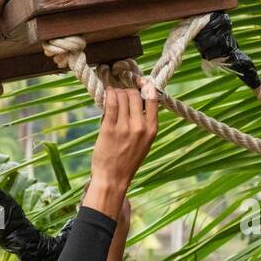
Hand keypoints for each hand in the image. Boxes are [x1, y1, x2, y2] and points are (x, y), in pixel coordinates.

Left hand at [87, 79, 158, 215]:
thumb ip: (144, 123)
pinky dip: (109, 94)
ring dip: (116, 92)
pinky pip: (110, 103)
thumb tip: (138, 99)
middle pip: (134, 94)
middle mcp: (140, 126)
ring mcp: (124, 127)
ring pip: (121, 96)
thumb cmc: (127, 160)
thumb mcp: (144, 142)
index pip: (153, 99)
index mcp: (152, 130)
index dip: (146, 87)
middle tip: (121, 93)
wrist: (113, 179)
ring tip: (113, 95)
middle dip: (127, 90)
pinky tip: (107, 93)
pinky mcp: (109, 128)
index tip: (140, 82)